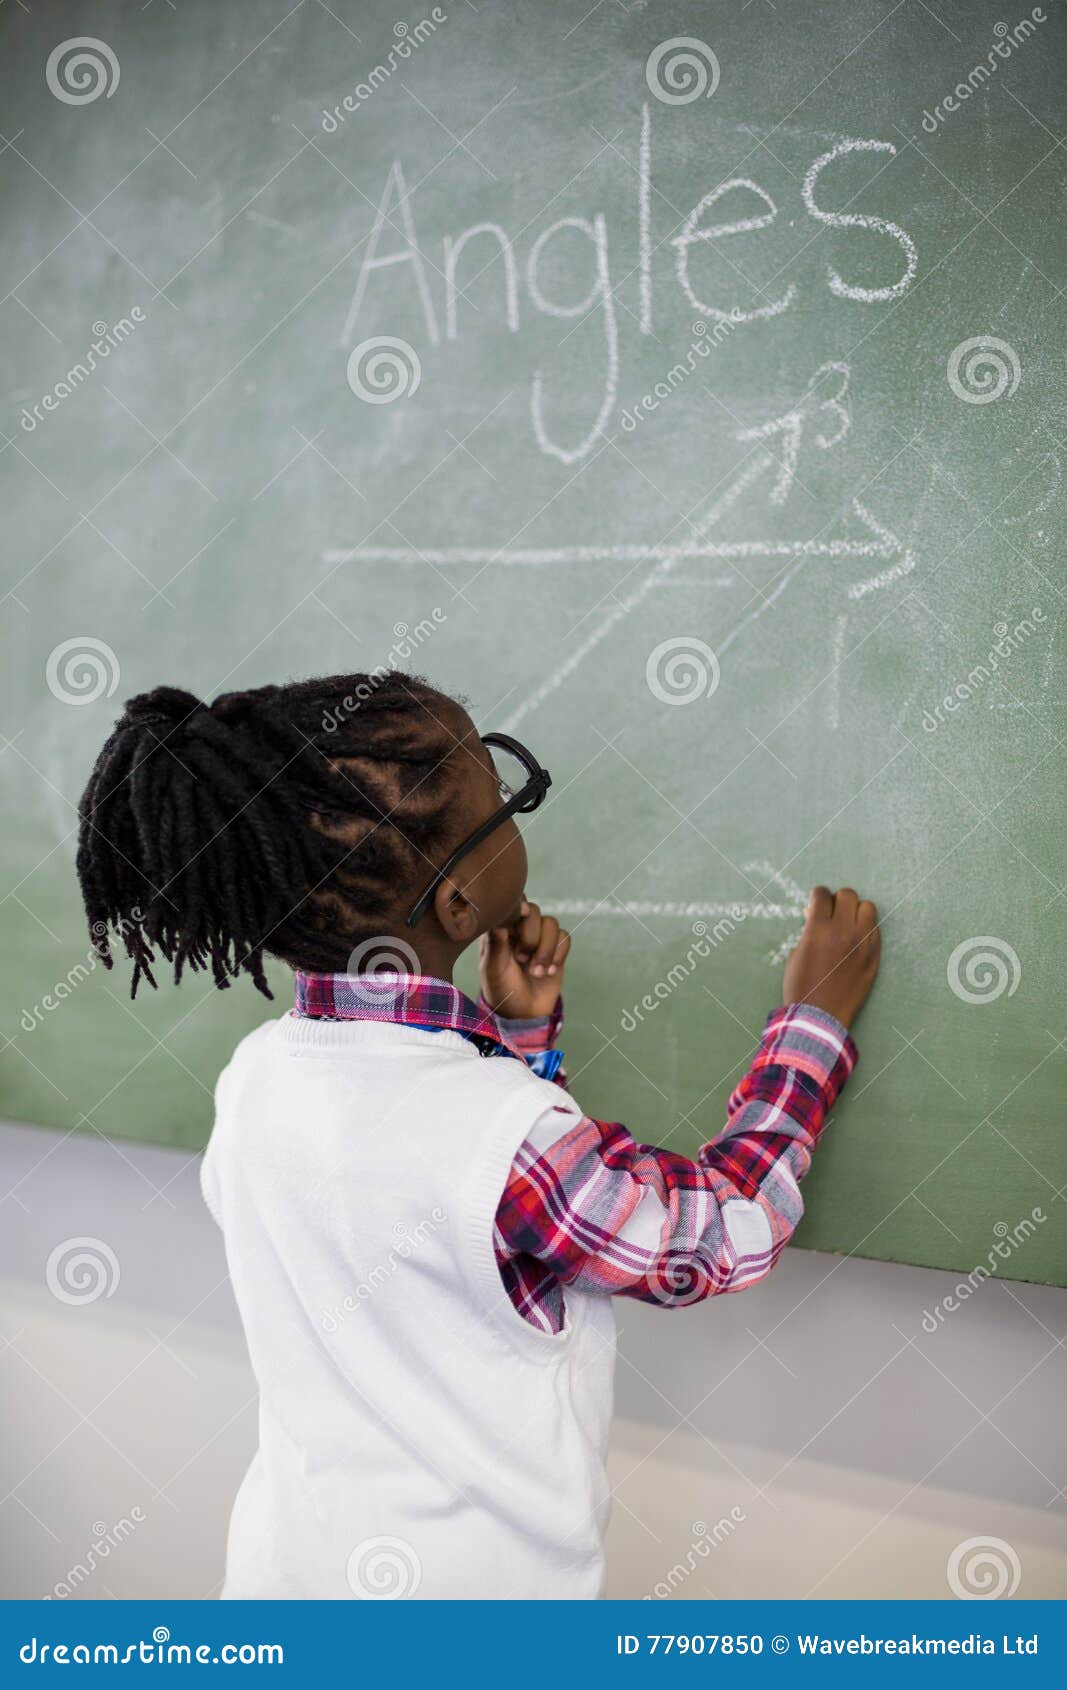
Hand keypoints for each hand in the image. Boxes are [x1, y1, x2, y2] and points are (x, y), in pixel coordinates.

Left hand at [479, 899, 570, 1020]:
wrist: (522, 1013)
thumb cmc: (501, 989)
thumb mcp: (493, 969)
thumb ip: (496, 943)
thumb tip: (499, 919)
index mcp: (500, 928)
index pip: (513, 903)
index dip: (520, 908)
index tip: (521, 917)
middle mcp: (520, 928)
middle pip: (535, 911)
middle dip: (531, 937)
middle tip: (521, 959)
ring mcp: (539, 938)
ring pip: (552, 924)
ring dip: (546, 950)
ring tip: (536, 972)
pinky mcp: (556, 949)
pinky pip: (565, 938)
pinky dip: (558, 955)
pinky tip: (548, 972)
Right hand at [782, 886, 880, 1028]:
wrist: (819, 1017)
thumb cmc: (800, 986)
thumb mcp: (796, 953)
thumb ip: (809, 930)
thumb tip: (815, 913)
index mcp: (819, 930)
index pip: (822, 894)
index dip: (818, 896)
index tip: (817, 901)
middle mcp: (843, 932)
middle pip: (848, 895)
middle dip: (837, 900)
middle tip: (832, 912)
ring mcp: (862, 944)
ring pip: (868, 907)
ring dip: (856, 911)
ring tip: (848, 923)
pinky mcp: (874, 957)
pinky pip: (875, 930)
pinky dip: (866, 929)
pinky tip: (856, 939)